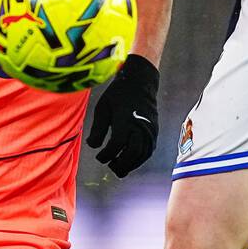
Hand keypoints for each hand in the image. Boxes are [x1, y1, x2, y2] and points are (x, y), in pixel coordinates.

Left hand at [87, 54, 159, 176]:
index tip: (99, 156)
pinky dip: (139, 159)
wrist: (140, 81)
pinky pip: (149, 150)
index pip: (116, 145)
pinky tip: (130, 160)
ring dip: (131, 164)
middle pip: (132, 153)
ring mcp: (150, 130)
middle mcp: (140, 127)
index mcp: (125, 120)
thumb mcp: (102, 108)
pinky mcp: (154, 131)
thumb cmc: (118, 94)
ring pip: (142, 155)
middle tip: (110, 165)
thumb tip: (93, 146)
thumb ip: (98, 129)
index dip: (106, 155)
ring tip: (118, 166)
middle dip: (120, 164)